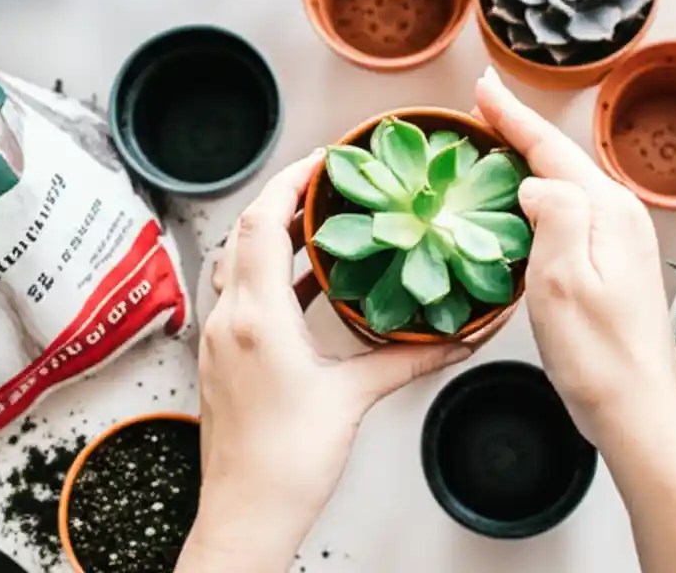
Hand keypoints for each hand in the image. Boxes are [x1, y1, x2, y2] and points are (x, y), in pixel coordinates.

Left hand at [183, 151, 471, 571]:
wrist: (245, 515)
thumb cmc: (286, 464)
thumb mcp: (354, 400)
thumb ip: (406, 360)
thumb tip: (455, 341)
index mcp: (257, 318)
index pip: (261, 222)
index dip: (290, 181)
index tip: (323, 160)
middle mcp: (229, 321)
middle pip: (245, 233)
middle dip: (284, 200)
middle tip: (327, 183)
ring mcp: (221, 340)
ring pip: (239, 263)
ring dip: (274, 236)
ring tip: (320, 221)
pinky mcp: (223, 360)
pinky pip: (242, 296)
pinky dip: (271, 276)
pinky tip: (306, 283)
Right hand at [474, 69, 675, 444]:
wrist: (637, 410)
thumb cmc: (598, 355)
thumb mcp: (562, 281)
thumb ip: (553, 216)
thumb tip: (535, 182)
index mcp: (607, 212)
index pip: (551, 149)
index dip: (512, 116)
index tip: (483, 87)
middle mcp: (621, 216)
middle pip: (561, 159)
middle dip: (519, 130)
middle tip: (481, 105)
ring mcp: (622, 239)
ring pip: (567, 184)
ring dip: (529, 161)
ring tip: (495, 141)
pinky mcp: (615, 263)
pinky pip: (571, 212)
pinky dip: (540, 196)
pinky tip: (521, 203)